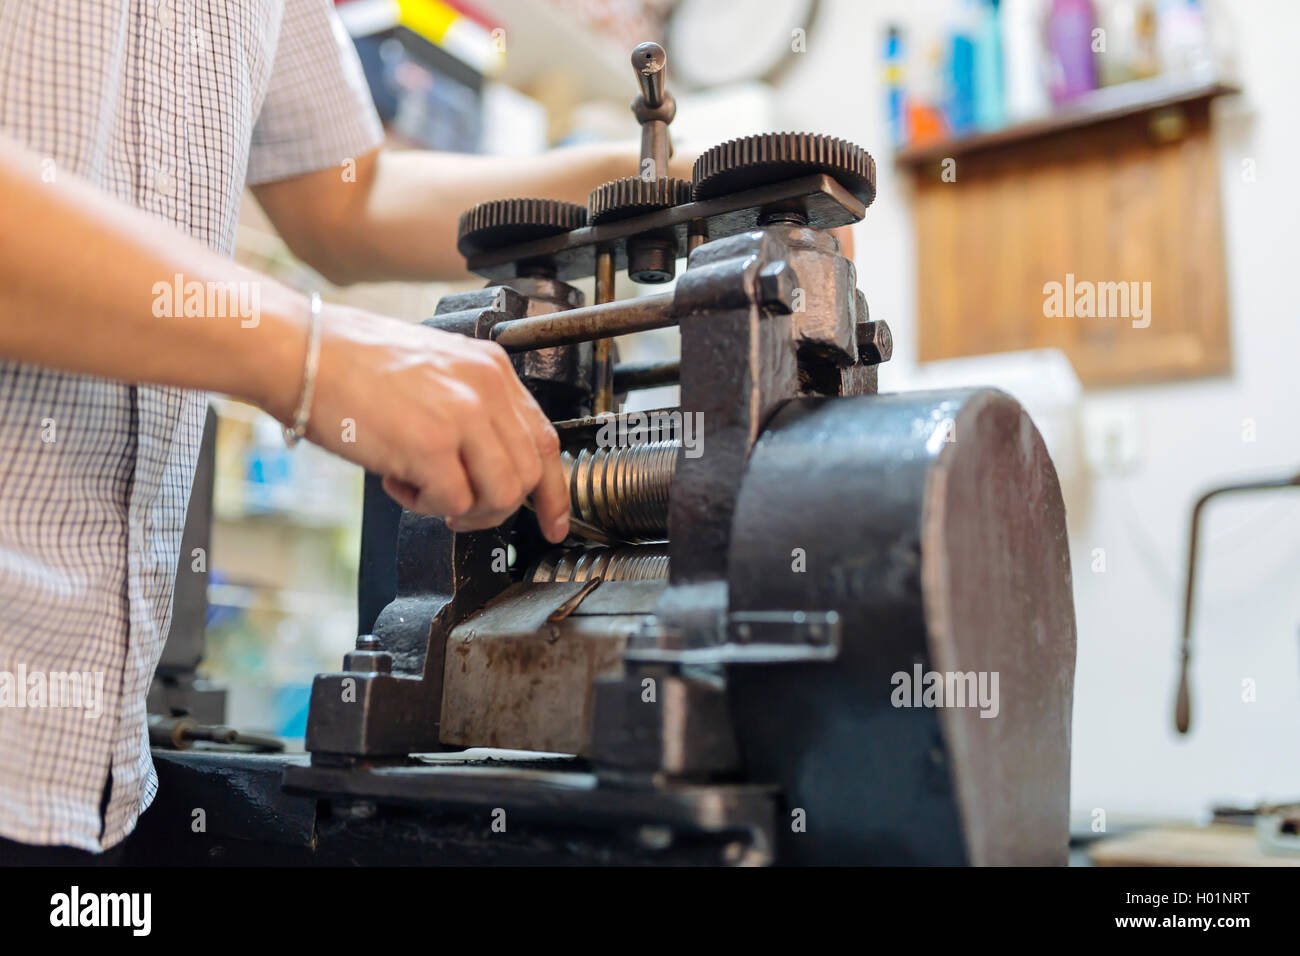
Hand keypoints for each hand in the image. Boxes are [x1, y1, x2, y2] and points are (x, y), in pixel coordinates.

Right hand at [287, 305, 569, 541]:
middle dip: (498, 507)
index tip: (552, 519)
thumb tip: (488, 463)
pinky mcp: (430, 445)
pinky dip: (423, 505)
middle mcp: (485, 389)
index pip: (544, 438)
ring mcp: (461, 416)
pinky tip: (397, 481)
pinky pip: (454, 501)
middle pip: (528, 474)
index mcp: (491, 369)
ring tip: (424, 493)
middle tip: (462, 511)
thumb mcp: (435, 369)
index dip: (552, 488)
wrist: (302, 350)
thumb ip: (472, 408)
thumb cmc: (350, 363)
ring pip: (501, 495)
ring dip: (464, 509)